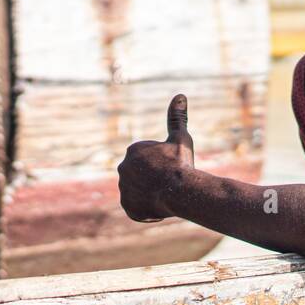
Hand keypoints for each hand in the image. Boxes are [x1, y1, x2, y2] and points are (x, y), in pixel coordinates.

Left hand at [117, 94, 194, 221]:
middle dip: (154, 179)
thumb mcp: (181, 138)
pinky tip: (161, 206)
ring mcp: (124, 189)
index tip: (171, 166)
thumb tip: (179, 96)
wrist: (181, 191)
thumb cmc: (181, 163)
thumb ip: (177, 118)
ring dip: (151, 194)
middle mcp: (122, 168)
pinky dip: (148, 209)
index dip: (163, 164)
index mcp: (133, 150)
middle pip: (142, 175)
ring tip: (166, 194)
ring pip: (140, 192)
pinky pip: (137, 208)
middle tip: (170, 181)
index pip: (148, 159)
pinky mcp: (128, 207)